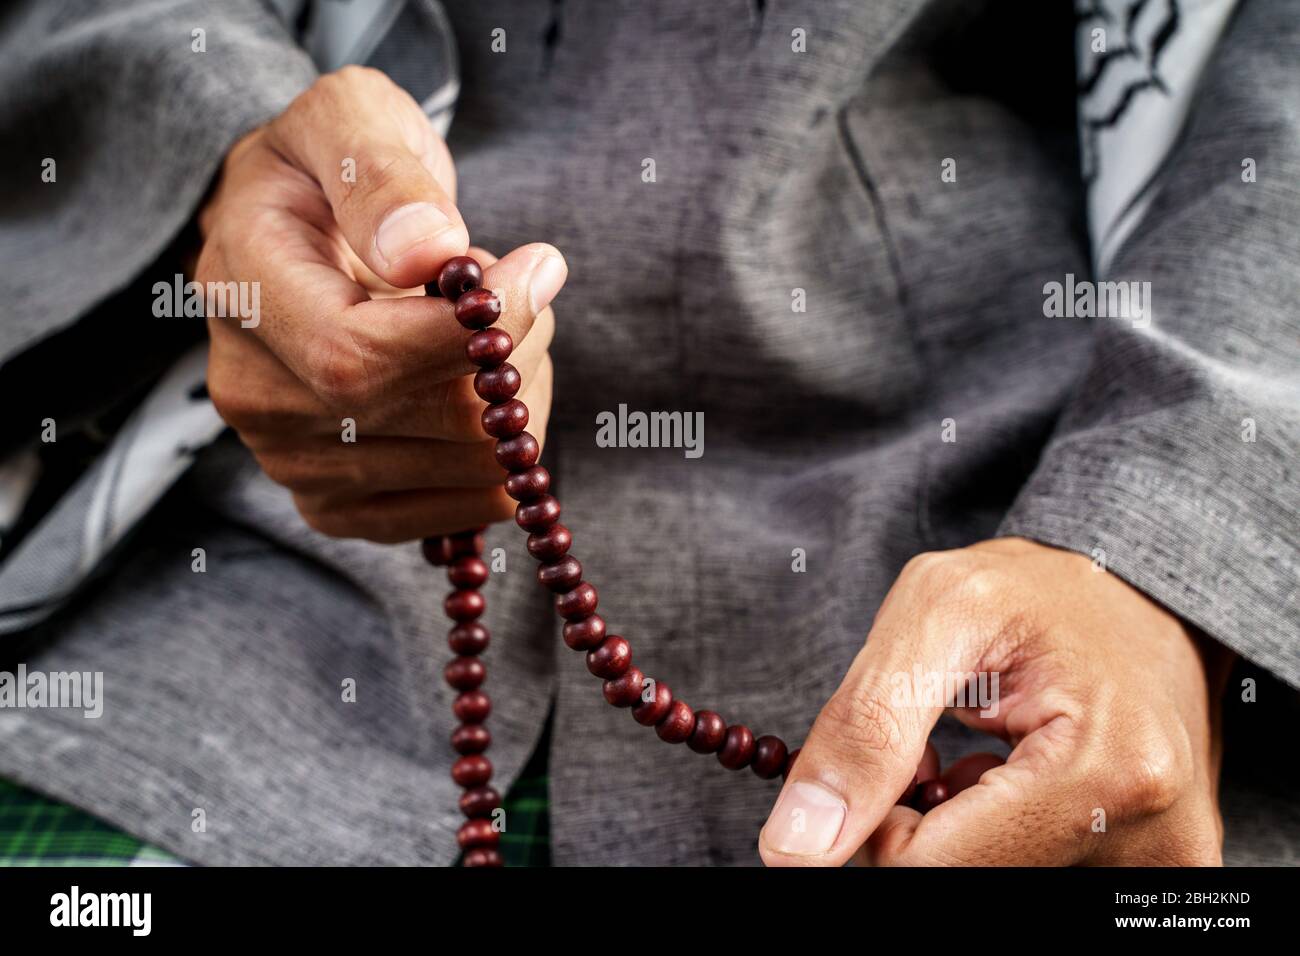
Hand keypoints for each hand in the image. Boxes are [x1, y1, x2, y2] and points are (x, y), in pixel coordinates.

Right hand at [197, 66, 565, 540]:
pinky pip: (463, 509)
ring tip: (490, 330)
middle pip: (437, 422)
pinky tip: (481, 388)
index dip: (470, 334)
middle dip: (514, 354)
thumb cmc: (328, 165)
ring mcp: (292, 462)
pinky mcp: (338, 504)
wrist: (295, 229)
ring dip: (520, 396)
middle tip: (523, 287)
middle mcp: (255, 395)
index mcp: (244, 293)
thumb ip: (383, 175)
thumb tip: (431, 253)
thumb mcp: (349, 120)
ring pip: (469, 467)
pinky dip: (505, 451)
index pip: (359, 359)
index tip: (535, 270)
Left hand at [760, 538, 1228, 865]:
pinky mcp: (1156, 873)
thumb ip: (865, 726)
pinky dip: (994, 840)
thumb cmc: (1042, 591)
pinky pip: (1028, 874)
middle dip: (921, 825)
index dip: (878, 823)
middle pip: (959, 884)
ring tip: (986, 757)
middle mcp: (1154, 844)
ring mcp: (1161, 867)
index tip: (892, 759)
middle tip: (936, 752)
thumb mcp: (937, 612)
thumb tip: (798, 844)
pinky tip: (1010, 783)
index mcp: (1106, 774)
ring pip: (990, 881)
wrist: (1138, 594)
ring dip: (959, 834)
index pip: (927, 872)